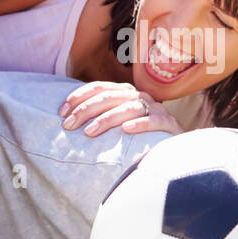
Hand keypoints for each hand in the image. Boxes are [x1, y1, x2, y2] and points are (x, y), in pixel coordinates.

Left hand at [59, 81, 183, 136]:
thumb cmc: (141, 138)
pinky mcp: (169, 124)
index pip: (99, 88)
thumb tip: (69, 118)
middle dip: (86, 110)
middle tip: (69, 126)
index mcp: (127, 93)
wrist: (176, 151)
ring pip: (129, 107)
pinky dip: (140, 124)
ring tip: (89, 132)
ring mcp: (157, 109)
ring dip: (107, 119)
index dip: (78, 97)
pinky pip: (154, 121)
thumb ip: (101, 116)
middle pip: (110, 97)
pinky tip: (126, 130)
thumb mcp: (119, 123)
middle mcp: (141, 97)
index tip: (61, 112)